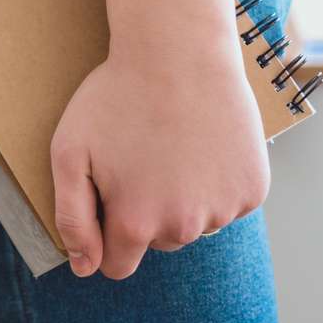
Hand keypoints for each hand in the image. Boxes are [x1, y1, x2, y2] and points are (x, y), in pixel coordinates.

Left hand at [51, 42, 268, 279]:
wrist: (177, 55)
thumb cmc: (115, 100)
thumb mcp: (69, 153)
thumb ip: (72, 218)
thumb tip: (85, 268)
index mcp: (135, 223)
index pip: (117, 266)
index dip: (105, 240)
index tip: (106, 206)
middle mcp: (183, 227)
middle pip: (157, 242)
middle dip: (143, 212)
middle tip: (137, 159)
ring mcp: (223, 210)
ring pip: (194, 224)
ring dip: (181, 198)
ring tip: (168, 147)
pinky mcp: (253, 191)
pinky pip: (227, 203)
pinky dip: (215, 183)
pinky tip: (200, 146)